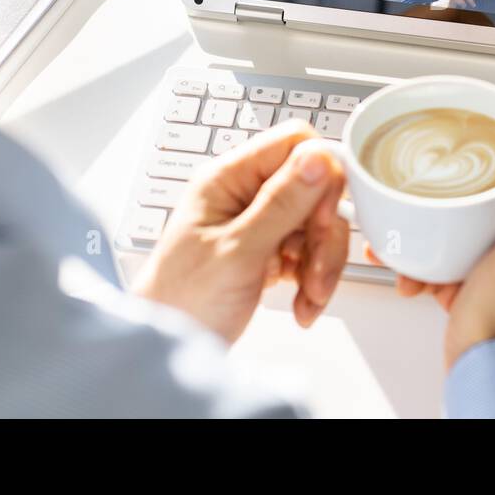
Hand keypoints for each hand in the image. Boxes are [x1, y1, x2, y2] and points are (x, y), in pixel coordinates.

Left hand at [131, 120, 348, 342]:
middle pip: (313, 188)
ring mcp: (256, 223)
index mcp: (228, 179)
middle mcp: (243, 194)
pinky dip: (313, 279)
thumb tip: (319, 157)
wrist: (171, 350)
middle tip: (316, 271)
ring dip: (322, 263)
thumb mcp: (239, 251)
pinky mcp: (266, 251)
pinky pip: (308, 252)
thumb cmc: (183, 302)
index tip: (322, 217)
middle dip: (324, 234)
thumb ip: (282, 202)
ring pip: (315, 223)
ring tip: (310, 298)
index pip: (294, 143)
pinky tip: (302, 304)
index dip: (321, 175)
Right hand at [365, 132, 494, 369]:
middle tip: (426, 197)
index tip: (475, 150)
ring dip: (425, 238)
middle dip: (450, 201)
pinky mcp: (474, 286)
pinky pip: (441, 265)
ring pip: (458, 233)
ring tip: (403, 245)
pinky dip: (420, 268)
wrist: (488, 368)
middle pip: (486, 202)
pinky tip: (408, 275)